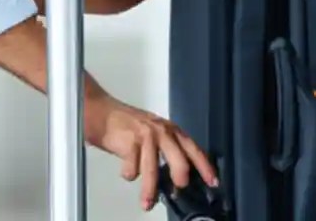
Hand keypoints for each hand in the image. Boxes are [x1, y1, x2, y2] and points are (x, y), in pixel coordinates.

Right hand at [84, 92, 217, 211]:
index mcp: (170, 130)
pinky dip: (130, 174)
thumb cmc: (127, 125)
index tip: (213, 182)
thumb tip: (178, 177)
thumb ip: (167, 150)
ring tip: (147, 203)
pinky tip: (128, 174)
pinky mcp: (129, 141)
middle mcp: (161, 131)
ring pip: (153, 168)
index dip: (204, 167)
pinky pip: (133, 167)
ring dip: (149, 189)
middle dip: (180, 176)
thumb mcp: (153, 133)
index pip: (193, 149)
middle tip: (178, 189)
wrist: (102, 113)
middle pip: (179, 158)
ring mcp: (145, 135)